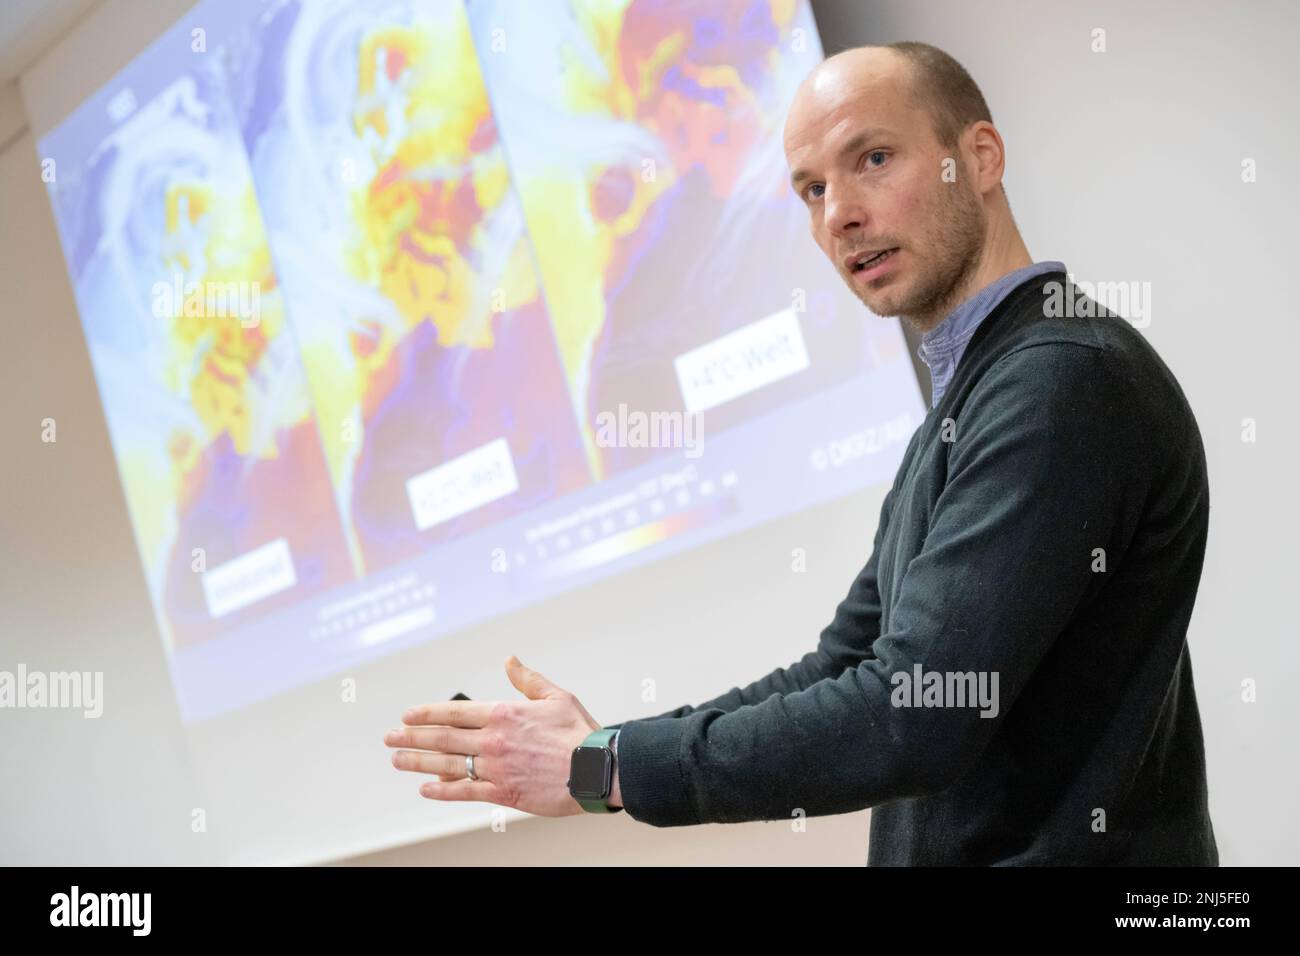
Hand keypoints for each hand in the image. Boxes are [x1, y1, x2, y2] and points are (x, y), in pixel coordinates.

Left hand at [384, 655, 611, 816]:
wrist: (596, 771)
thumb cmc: (580, 734)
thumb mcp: (556, 696)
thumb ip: (527, 679)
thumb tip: (510, 661)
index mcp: (504, 714)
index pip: (454, 712)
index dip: (426, 714)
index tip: (408, 715)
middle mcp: (494, 741)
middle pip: (442, 738)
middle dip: (411, 737)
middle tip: (390, 737)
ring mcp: (496, 769)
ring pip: (447, 764)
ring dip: (417, 762)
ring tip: (397, 760)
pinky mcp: (503, 793)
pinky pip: (464, 792)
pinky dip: (442, 790)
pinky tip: (426, 788)